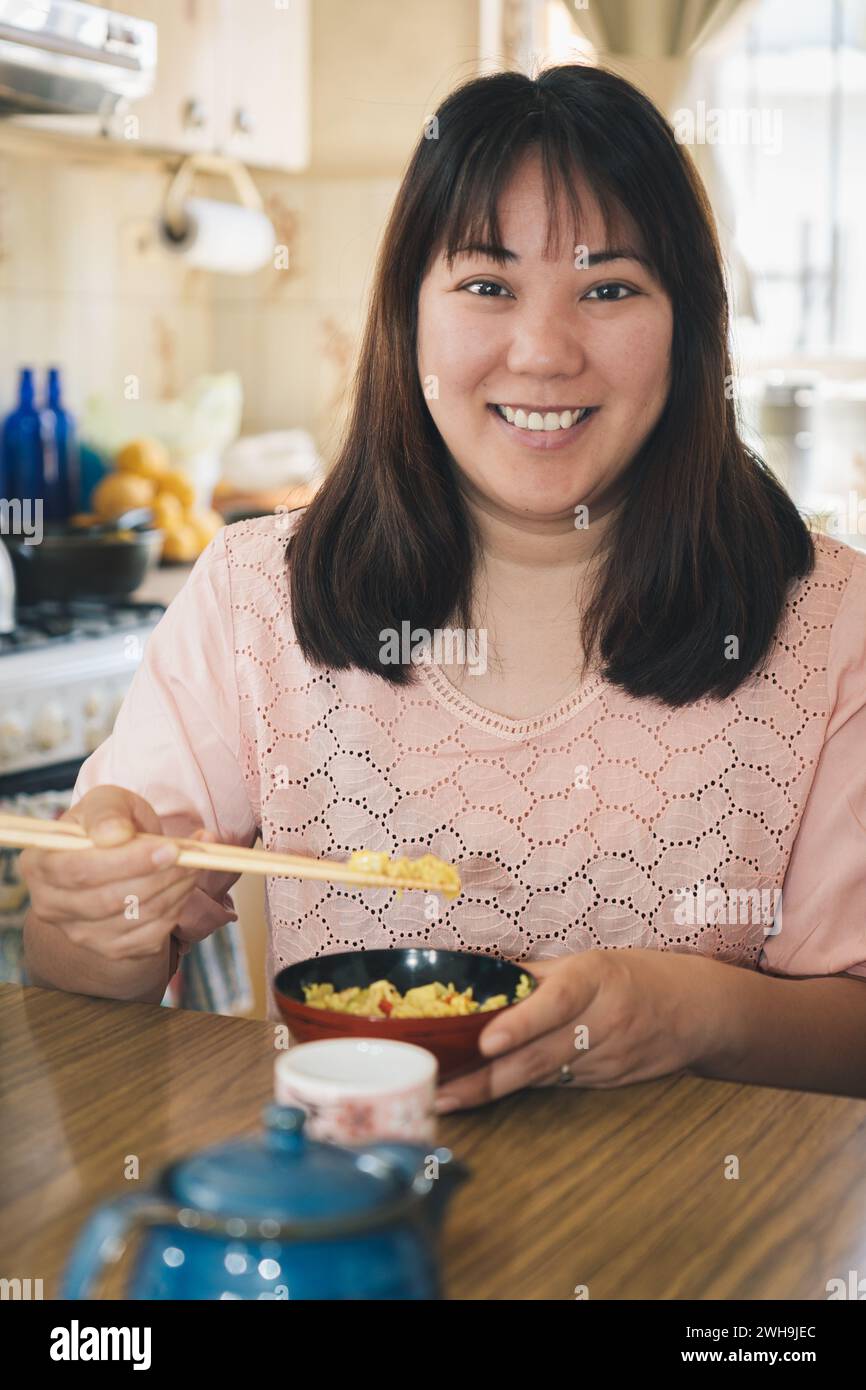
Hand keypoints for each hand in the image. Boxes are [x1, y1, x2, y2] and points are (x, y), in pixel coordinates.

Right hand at [20, 784, 213, 964]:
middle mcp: (50, 905)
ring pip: (134, 918)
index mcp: (39, 864)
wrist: (116, 858)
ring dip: (174, 890)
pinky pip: (149, 936)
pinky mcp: (110, 950)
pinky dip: (175, 909)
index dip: (128, 862)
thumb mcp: (107, 802)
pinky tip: (182, 886)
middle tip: (191, 855)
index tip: (169, 848)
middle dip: (159, 876)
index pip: (80, 870)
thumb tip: (114, 835)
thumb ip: (107, 813)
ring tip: (193, 863)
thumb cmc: (109, 824)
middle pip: (108, 900)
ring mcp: (78, 933)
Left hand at [435, 949, 727, 1110]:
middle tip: (442, 1094)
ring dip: (493, 1090)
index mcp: (594, 979)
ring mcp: (607, 1058)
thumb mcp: (587, 961)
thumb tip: (477, 978)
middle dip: (486, 1080)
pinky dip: (521, 1088)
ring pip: (542, 1077)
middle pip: (539, 1056)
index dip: (520, 1024)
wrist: (697, 1011)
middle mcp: (602, 1020)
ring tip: (447, 1099)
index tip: (486, 1043)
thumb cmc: (633, 976)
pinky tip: (485, 1095)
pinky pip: (557, 1085)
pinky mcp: (608, 1083)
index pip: (554, 1003)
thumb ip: (535, 975)